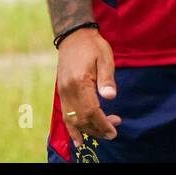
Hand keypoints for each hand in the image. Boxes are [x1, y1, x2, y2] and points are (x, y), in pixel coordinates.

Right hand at [56, 27, 121, 147]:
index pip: (91, 110)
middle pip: (81, 119)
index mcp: (80, 82)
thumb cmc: (93, 46)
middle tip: (113, 132)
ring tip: (101, 135)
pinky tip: (78, 138)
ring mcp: (62, 92)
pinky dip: (72, 128)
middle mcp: (68, 90)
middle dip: (97, 129)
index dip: (102, 123)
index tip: (114, 130)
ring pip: (72, 120)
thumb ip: (107, 78)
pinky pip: (65, 115)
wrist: (74, 37)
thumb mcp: (105, 57)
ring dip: (86, 131)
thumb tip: (111, 97)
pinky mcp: (61, 92)